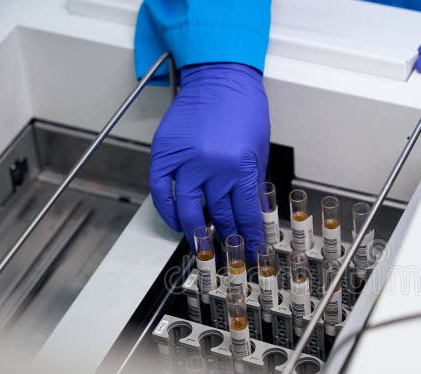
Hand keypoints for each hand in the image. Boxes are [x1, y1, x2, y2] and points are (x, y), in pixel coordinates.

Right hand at [149, 63, 269, 256]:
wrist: (219, 77)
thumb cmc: (244, 108)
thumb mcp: (259, 150)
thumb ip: (252, 184)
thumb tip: (251, 214)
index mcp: (240, 167)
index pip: (245, 213)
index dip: (248, 234)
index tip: (250, 247)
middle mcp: (212, 167)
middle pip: (219, 214)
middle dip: (226, 235)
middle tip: (228, 249)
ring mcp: (186, 161)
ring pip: (188, 209)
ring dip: (195, 230)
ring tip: (202, 244)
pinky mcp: (165, 153)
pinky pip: (161, 191)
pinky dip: (167, 210)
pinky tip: (175, 222)